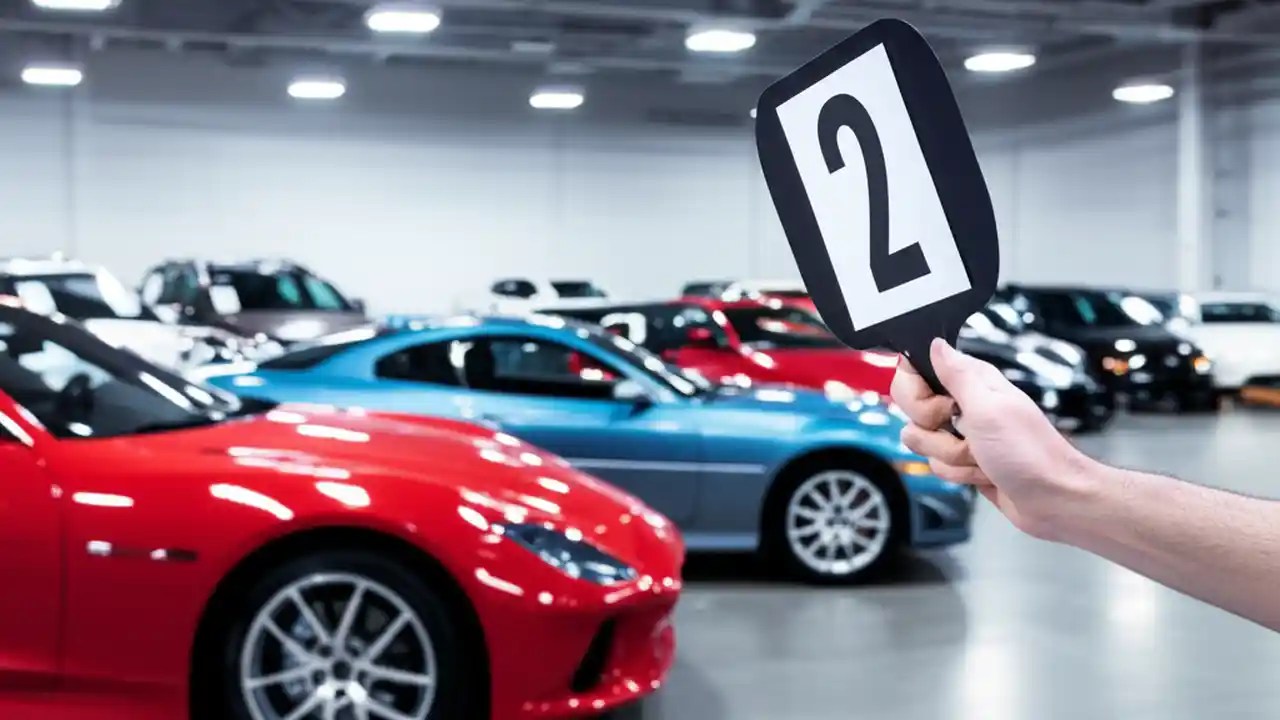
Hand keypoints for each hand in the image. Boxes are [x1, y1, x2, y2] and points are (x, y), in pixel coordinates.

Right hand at [891, 338, 1092, 540]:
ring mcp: (963, 434)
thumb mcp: (989, 408)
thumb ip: (958, 374)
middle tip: (969, 434)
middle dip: (935, 432)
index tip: (941, 409)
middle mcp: (963, 404)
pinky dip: (960, 475)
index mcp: (971, 381)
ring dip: (952, 458)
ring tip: (983, 458)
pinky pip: (937, 466)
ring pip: (923, 442)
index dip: (916, 393)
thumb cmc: (1029, 453)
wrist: (1054, 500)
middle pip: (913, 412)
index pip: (914, 372)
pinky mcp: (963, 460)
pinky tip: (985, 474)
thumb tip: (936, 343)